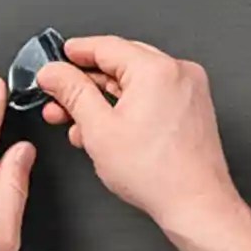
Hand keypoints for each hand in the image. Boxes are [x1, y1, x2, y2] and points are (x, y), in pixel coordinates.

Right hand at [37, 36, 239, 227]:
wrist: (195, 204)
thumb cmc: (158, 174)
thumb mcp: (98, 129)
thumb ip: (72, 92)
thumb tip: (54, 73)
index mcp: (156, 70)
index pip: (105, 45)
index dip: (74, 53)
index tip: (56, 61)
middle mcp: (178, 72)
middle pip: (120, 62)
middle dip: (85, 82)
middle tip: (59, 95)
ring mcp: (188, 89)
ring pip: (135, 81)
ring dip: (103, 98)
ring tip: (78, 120)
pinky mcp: (192, 107)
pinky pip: (152, 95)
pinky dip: (127, 106)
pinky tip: (105, 128)